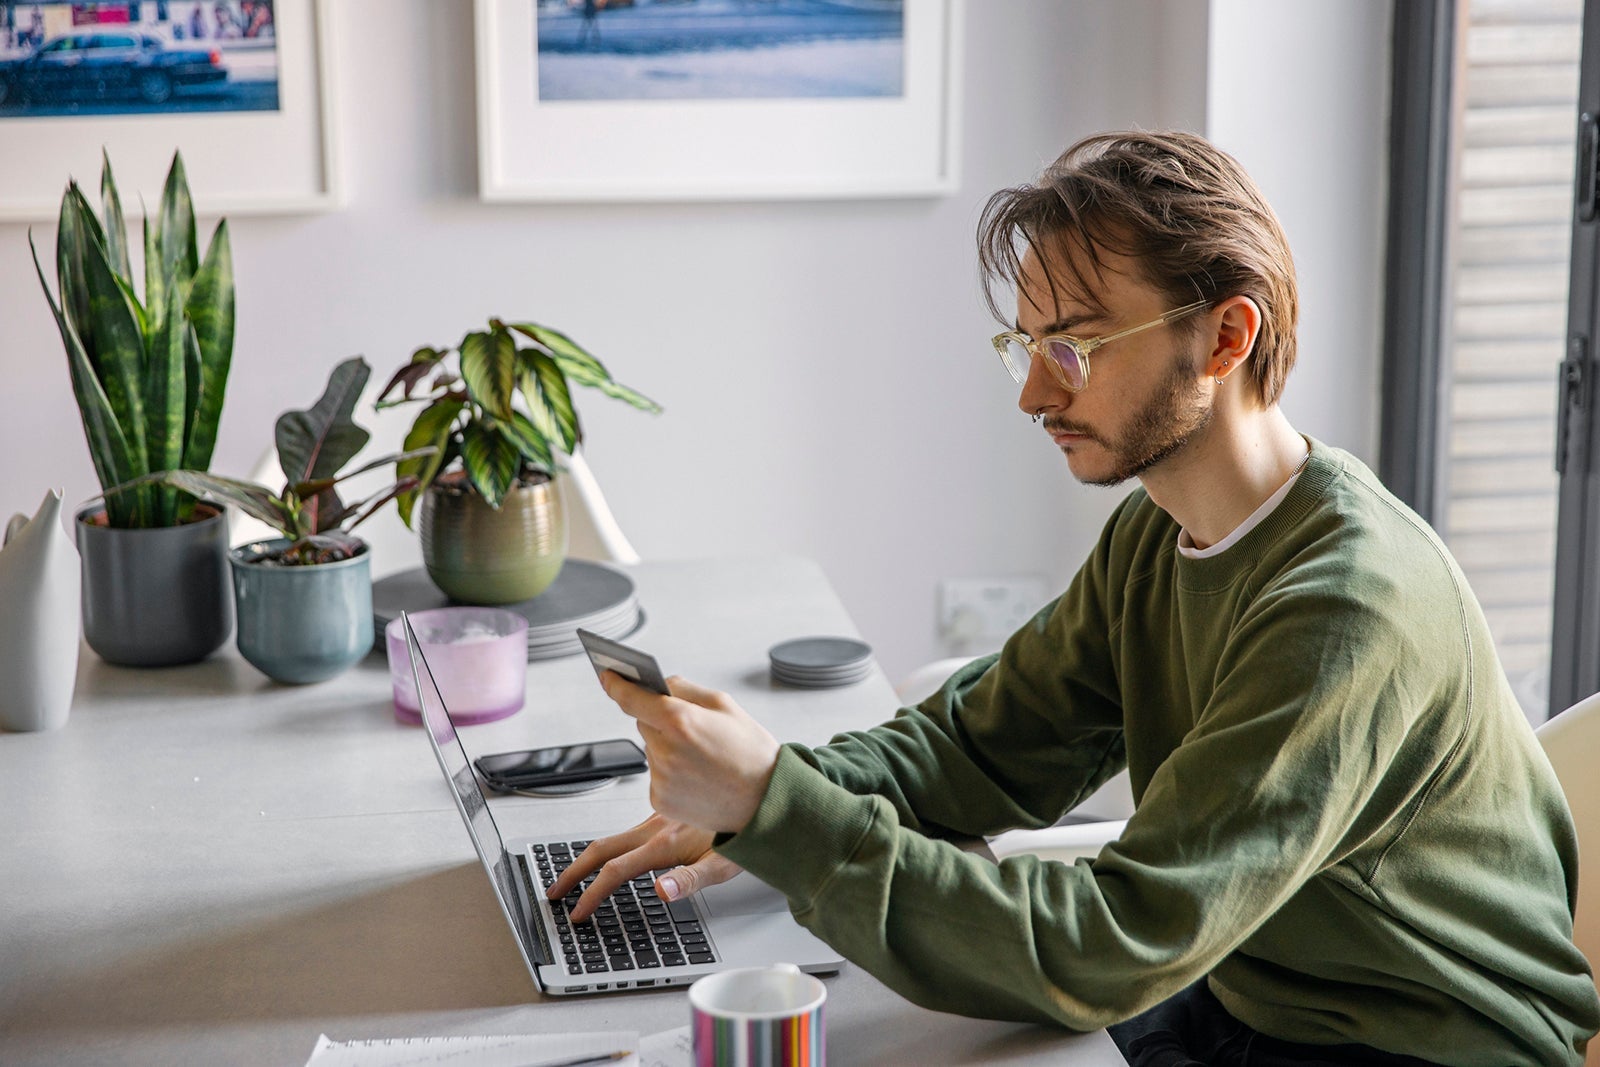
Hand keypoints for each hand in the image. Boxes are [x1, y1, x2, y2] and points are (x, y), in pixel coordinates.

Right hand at [546, 812, 742, 922]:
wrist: (760, 796)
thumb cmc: (745, 831)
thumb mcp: (724, 864)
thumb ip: (690, 880)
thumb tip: (660, 891)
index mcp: (664, 843)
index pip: (615, 872)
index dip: (591, 895)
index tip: (577, 913)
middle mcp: (656, 827)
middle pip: (601, 849)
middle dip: (573, 872)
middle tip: (554, 892)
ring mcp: (658, 819)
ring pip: (612, 837)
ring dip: (588, 857)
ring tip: (574, 875)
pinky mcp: (665, 814)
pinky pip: (628, 830)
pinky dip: (610, 845)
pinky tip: (614, 851)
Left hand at [603, 673, 780, 833]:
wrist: (766, 802)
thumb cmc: (752, 752)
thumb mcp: (725, 705)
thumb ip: (686, 689)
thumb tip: (661, 684)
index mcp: (680, 721)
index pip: (632, 698)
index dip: (616, 684)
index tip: (608, 676)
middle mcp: (665, 750)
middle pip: (644, 723)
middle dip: (661, 721)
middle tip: (693, 730)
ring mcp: (661, 778)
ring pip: (651, 750)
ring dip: (667, 748)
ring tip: (702, 758)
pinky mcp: (660, 800)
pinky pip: (656, 775)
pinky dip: (670, 773)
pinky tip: (697, 777)